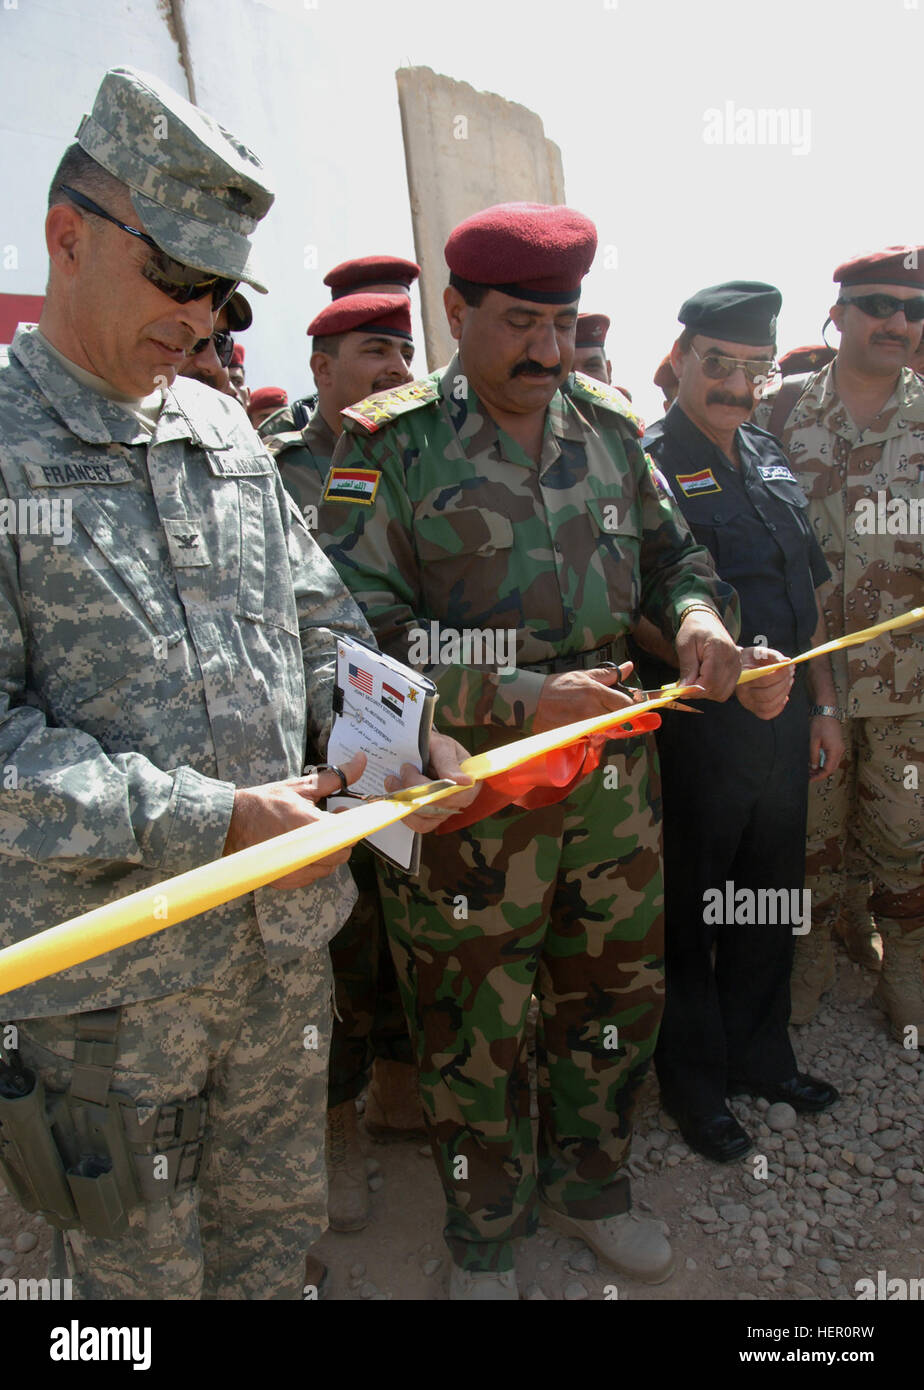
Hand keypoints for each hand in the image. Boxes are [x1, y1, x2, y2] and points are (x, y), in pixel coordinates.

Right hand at [224, 752, 366, 888]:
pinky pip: (311, 876)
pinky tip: (299, 849)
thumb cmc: (264, 804)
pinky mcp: (286, 880)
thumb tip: (361, 761)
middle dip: (339, 838)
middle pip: (342, 853)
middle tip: (326, 823)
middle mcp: (305, 852)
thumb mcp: (301, 787)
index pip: (349, 834)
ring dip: (326, 852)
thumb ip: (335, 778)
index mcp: (312, 826)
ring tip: (310, 835)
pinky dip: (311, 864)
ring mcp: (295, 870)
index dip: (350, 825)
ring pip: (327, 867)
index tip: (342, 814)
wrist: (230, 823)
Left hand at [383, 731, 479, 830]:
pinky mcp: (430, 817)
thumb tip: (465, 781)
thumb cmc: (436, 746)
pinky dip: (405, 813)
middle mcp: (460, 800)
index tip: (411, 769)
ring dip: (406, 801)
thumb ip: (449, 762)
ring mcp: (445, 810)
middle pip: (440, 808)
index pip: (460, 795)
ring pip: (426, 818)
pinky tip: (395, 796)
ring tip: (392, 781)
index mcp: (471, 782)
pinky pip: (419, 824)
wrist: (421, 750)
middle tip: (401, 770)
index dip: (437, 788)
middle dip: (415, 790)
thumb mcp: (442, 746)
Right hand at [533, 660, 636, 733]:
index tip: (632, 707)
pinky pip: (593, 739)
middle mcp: (591, 709)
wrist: (531, 701)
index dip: (632, 707)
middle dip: (621, 718)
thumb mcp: (583, 675)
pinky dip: (594, 735)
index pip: (626, 704)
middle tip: (614, 714)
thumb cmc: (557, 687)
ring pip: (608, 731)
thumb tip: (628, 667)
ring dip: (607, 727)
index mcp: (595, 691)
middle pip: (619, 720)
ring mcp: (583, 725)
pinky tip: (587, 727)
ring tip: (596, 719)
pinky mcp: (575, 736)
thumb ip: (608, 674)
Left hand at [675, 612, 740, 700]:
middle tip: (686, 685)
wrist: (706, 621)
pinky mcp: (737, 669)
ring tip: (695, 680)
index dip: (695, 690)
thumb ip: (687, 668)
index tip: (682, 690)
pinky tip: (704, 680)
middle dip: (699, 692)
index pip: (710, 680)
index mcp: (719, 649)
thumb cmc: (694, 630)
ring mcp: (737, 664)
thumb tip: (685, 689)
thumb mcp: (684, 646)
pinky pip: (727, 689)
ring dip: (707, 692)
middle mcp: (732, 658)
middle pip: (717, 689)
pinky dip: (714, 690)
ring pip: (723, 692)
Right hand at [735, 646, 794, 719]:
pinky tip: (784, 696)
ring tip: (789, 681)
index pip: (763, 680)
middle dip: (784, 684)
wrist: (741, 667)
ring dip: (784, 693)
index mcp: (742, 678)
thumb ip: (774, 656)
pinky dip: (779, 707)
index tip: (788, 665)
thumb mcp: (760, 652)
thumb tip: (787, 662)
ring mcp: (748, 703)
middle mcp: (742, 693)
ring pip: (769, 705)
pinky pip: (767, 714)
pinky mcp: (754, 709)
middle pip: (767, 695)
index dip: (780, 674)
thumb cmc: (752, 659)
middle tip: (791, 673)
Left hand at [809, 715, 843, 780]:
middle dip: (820, 773)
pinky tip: (815, 761)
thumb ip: (814, 756)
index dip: (819, 776)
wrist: (827, 711)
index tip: (810, 779)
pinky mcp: (837, 744)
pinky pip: (832, 757)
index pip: (828, 769)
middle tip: (809, 775)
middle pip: (831, 768)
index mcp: (835, 751)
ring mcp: (840, 747)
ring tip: (810, 769)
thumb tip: (814, 767)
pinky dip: (824, 761)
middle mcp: (840, 750)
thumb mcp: (814, 741)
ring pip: (832, 763)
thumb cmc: (820, 724)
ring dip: (822, 767)